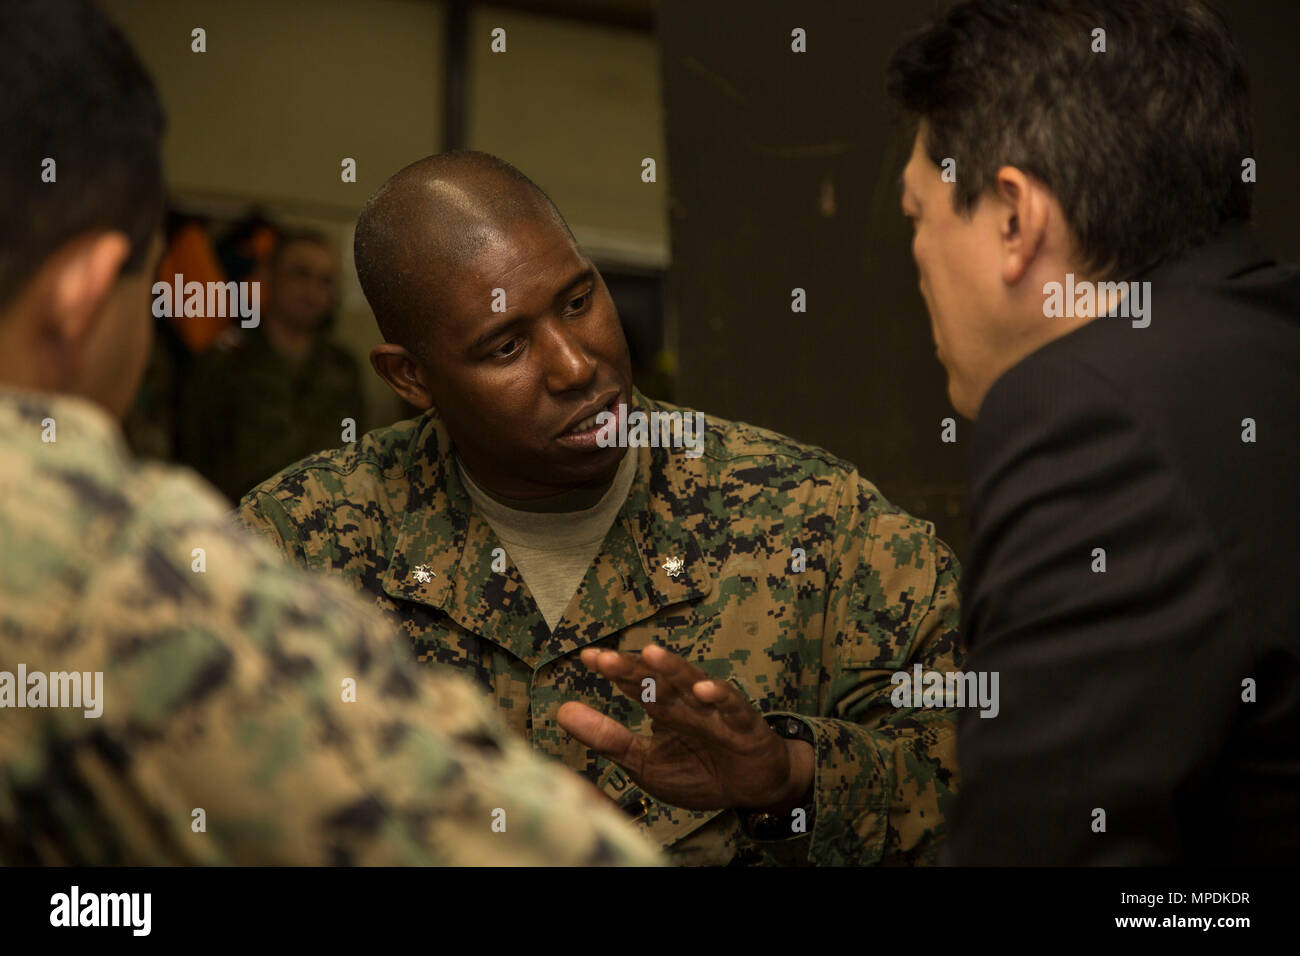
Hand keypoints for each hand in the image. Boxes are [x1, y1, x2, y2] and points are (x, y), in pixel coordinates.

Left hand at [557, 643, 813, 811]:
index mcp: (663, 707)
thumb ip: (607, 738)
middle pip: (658, 679)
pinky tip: (703, 691)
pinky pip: (732, 706)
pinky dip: (720, 697)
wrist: (754, 789)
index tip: (587, 657)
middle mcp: (687, 702)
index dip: (614, 670)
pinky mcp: (744, 724)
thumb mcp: (645, 762)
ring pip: (693, 684)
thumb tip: (562, 711)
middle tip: (606, 659)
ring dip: (674, 670)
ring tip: (652, 655)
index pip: (635, 682)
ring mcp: (716, 710)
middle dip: (634, 668)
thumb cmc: (699, 772)